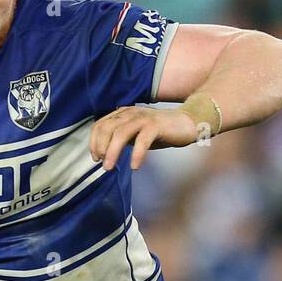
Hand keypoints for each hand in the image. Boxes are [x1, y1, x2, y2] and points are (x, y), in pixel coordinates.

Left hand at [90, 104, 204, 171]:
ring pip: (121, 133)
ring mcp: (143, 118)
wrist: (187, 122)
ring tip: (109, 167)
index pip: (100, 125)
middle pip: (107, 128)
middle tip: (103, 164)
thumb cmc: (159, 131)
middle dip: (100, 147)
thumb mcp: (135, 134)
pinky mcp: (156, 125)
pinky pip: (142, 140)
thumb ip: (120, 139)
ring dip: (112, 152)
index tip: (96, 158)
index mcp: (123, 114)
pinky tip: (134, 166)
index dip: (94, 142)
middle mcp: (130, 113)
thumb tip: (103, 154)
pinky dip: (136, 154)